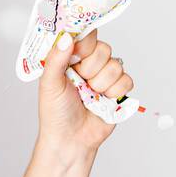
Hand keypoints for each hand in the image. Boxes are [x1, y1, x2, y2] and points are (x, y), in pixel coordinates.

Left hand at [36, 28, 133, 158]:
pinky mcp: (117, 90)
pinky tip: (102, 100)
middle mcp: (88, 64)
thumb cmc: (55, 113)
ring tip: (89, 95)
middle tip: (80, 82)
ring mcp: (104, 76)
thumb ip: (56, 59)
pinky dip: (114, 92)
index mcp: (70, 58)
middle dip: (91, 68)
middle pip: (104, 49)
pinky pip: (126, 81)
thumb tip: (65, 37)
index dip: (85, 43)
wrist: (71, 139)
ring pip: (116, 65)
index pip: (85, 36)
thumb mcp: (49, 83)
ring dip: (101, 84)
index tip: (78, 54)